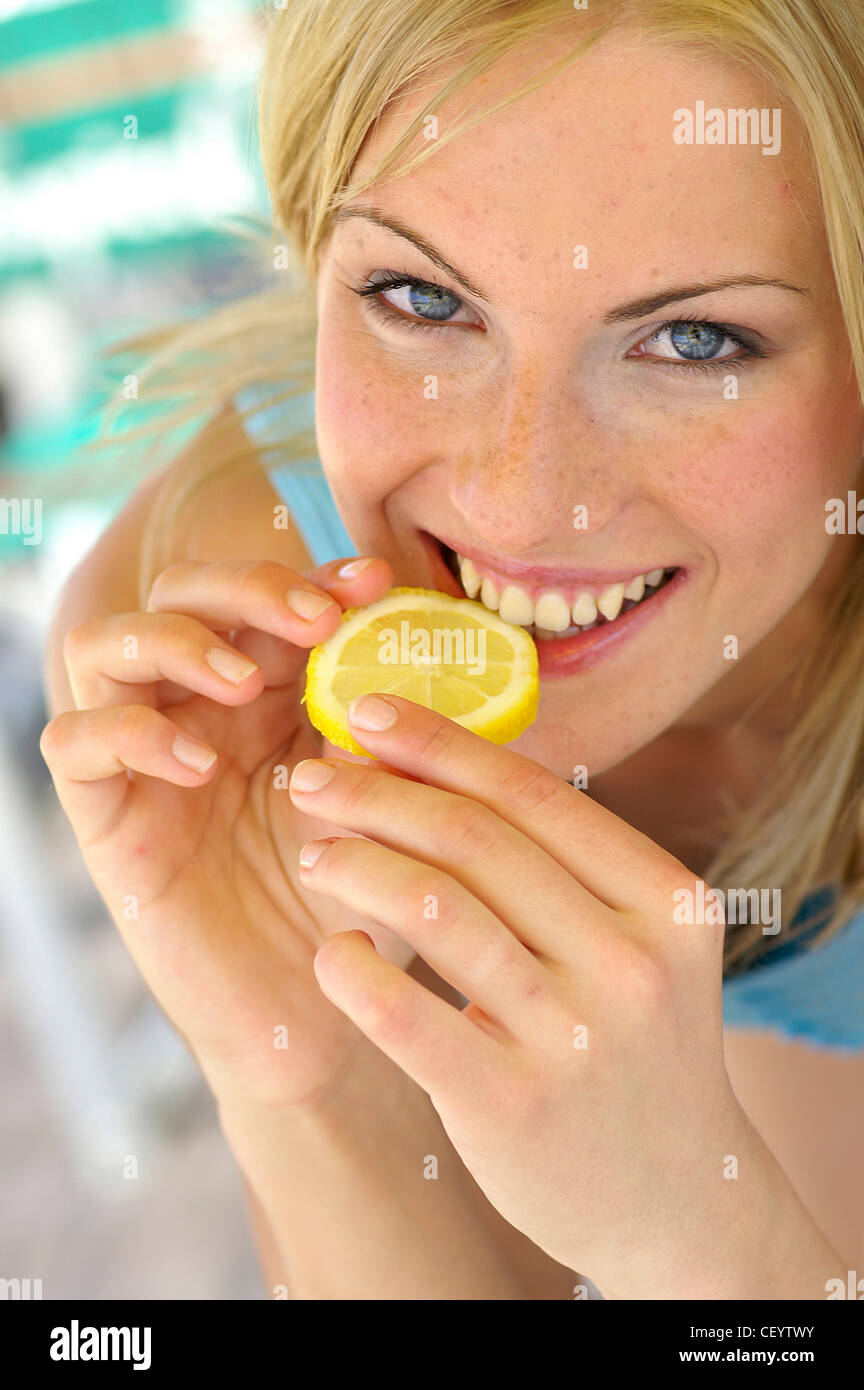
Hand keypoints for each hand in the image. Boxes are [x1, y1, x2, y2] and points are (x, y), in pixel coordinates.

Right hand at [40, 557, 421, 1108]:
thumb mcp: (388, 801)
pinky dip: (130, 732)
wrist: (312, 1008)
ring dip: (174, 641)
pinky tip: (198, 765)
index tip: (371, 584)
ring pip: (103, 644)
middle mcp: (199, 710)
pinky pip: (74, 741)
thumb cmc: (359, 900)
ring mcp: (143, 756)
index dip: (313, 576)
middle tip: (313, 622)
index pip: (267, 599)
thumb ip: (394, 729)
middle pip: (180, 593)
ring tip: (242, 682)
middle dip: (245, 588)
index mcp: (271, 693)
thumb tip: (425, 646)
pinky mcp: (104, 815)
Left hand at [288, 693, 758, 1291]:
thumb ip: (561, 865)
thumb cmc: (633, 1041)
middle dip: (377, 794)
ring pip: (435, 909)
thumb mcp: (635, 942)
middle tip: (311, 779)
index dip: (439, 744)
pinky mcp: (512, 1103)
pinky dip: (351, 965)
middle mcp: (633, 960)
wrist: (676, 1192)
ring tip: (314, 854)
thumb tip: (434, 762)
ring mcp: (576, 1035)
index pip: (533, 794)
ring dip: (355, 865)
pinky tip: (331, 950)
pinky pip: (402, 1009)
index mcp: (668, 899)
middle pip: (476, 841)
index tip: (369, 712)